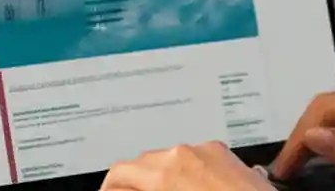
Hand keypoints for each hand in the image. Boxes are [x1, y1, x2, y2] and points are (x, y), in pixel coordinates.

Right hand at [100, 141, 272, 190]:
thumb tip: (126, 190)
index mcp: (162, 175)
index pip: (119, 173)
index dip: (111, 188)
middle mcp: (181, 155)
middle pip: (142, 162)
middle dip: (135, 182)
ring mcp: (204, 149)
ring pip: (168, 157)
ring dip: (161, 175)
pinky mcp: (223, 151)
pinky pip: (193, 156)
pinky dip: (185, 169)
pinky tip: (192, 187)